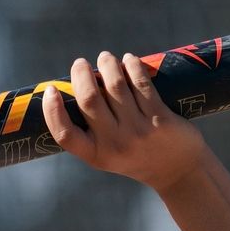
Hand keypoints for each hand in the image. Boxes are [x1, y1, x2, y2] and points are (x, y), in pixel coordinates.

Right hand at [41, 52, 207, 194]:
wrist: (178, 172)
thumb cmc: (138, 157)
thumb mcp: (109, 153)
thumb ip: (93, 129)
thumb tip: (78, 86)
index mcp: (96, 155)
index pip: (65, 134)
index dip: (52, 110)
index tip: (51, 90)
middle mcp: (114, 144)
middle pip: (89, 100)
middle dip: (82, 74)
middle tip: (81, 63)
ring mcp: (137, 132)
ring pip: (115, 86)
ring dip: (107, 65)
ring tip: (105, 58)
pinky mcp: (159, 119)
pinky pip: (141, 84)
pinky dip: (132, 66)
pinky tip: (128, 60)